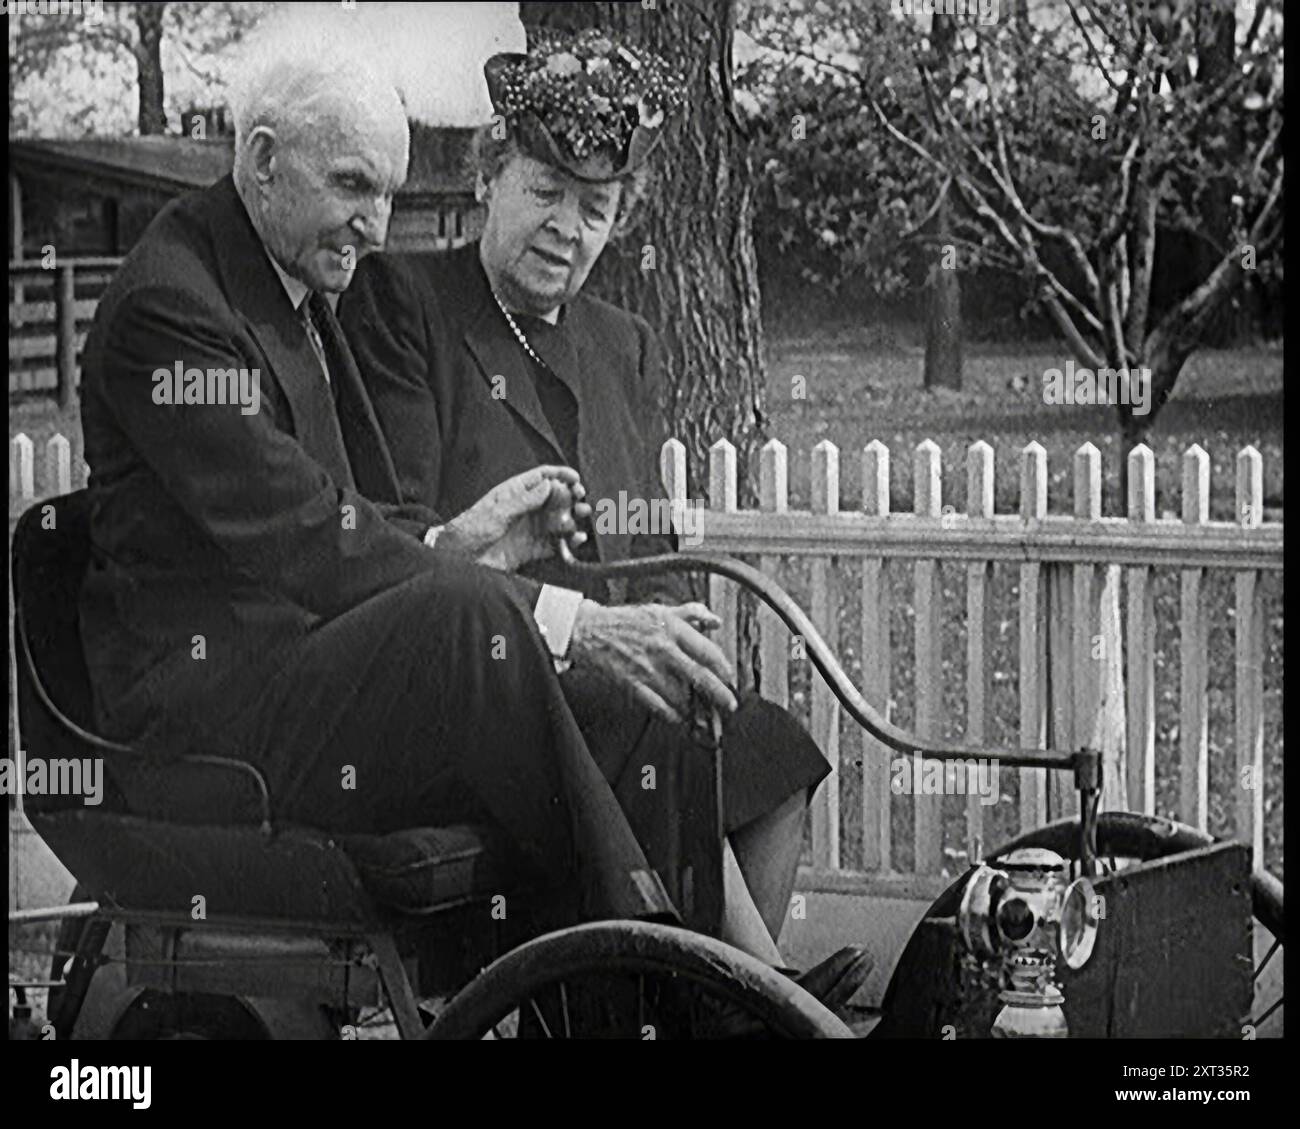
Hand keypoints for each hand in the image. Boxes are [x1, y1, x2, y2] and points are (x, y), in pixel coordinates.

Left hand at [445, 467, 590, 571]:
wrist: (459, 559)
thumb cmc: (470, 529)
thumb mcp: (498, 511)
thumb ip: (525, 499)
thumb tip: (550, 485)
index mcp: (515, 492)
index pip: (542, 477)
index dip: (560, 475)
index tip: (575, 478)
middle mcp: (526, 509)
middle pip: (556, 498)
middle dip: (572, 497)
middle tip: (581, 500)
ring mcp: (531, 529)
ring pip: (559, 520)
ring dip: (574, 518)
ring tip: (583, 516)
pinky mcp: (533, 549)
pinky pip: (556, 543)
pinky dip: (569, 541)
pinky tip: (577, 539)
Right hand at [568, 600, 736, 724]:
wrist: (590, 631)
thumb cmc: (626, 621)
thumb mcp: (660, 609)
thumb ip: (692, 613)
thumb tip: (715, 621)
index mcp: (672, 628)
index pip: (707, 651)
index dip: (724, 667)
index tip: (730, 677)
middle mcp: (663, 649)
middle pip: (699, 676)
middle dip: (719, 694)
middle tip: (729, 704)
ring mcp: (648, 669)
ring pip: (681, 695)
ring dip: (695, 707)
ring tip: (703, 713)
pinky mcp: (633, 684)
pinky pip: (658, 706)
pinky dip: (672, 715)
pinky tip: (679, 717)